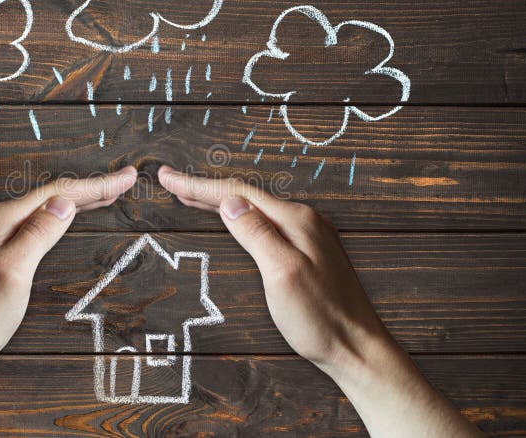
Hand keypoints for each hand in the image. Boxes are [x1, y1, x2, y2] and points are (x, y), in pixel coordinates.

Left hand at [0, 167, 137, 437]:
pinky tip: (61, 220)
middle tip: (123, 182)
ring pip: (40, 208)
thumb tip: (64, 204)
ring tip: (102, 196)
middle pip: (50, 196)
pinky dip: (55, 217)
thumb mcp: (13, 274)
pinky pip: (29, 223)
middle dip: (89, 189)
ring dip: (74, 200)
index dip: (96, 186)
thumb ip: (38, 235)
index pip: (58, 193)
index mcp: (0, 221)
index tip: (127, 178)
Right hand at [158, 165, 482, 437]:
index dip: (199, 186)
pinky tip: (234, 220)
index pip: (237, 193)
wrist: (357, 347)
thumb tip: (231, 204)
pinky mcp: (309, 251)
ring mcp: (308, 234)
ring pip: (255, 208)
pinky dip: (240, 217)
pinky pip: (266, 223)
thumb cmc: (321, 318)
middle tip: (171, 183)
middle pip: (245, 195)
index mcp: (295, 220)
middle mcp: (303, 220)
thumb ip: (257, 235)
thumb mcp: (282, 274)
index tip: (168, 178)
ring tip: (192, 197)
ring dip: (222, 200)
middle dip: (206, 189)